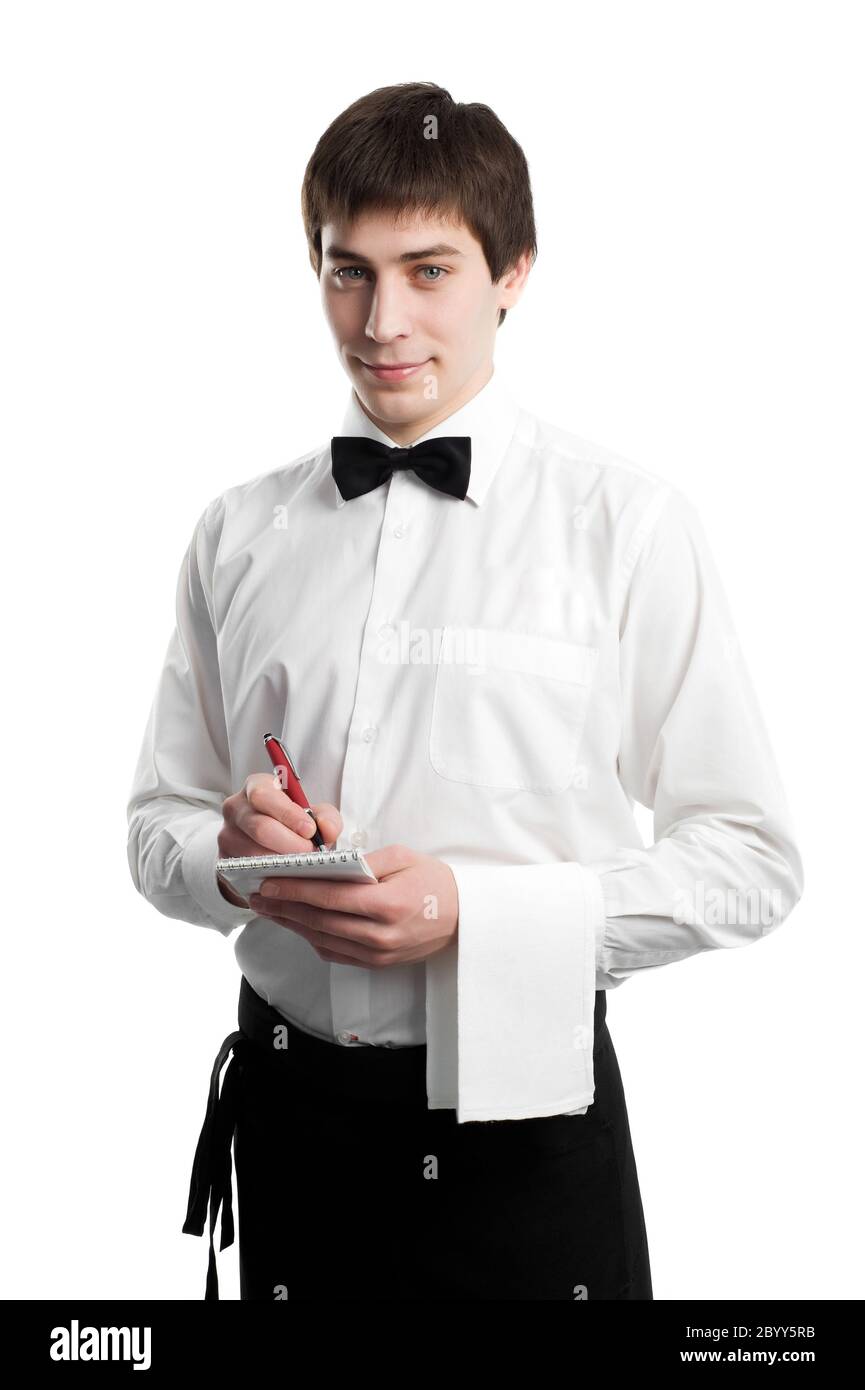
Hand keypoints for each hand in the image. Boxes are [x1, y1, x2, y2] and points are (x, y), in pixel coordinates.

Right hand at [216, 772, 342, 905]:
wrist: (265, 845)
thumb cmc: (291, 825)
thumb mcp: (311, 815)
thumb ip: (326, 818)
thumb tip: (327, 829)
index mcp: (256, 787)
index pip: (264, 795)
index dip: (288, 814)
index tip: (310, 830)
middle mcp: (235, 808)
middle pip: (259, 827)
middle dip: (291, 843)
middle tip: (310, 853)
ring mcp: (227, 836)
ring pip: (254, 853)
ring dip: (283, 863)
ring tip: (302, 865)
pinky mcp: (224, 861)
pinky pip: (249, 872)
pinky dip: (272, 877)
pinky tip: (287, 876)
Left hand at [247, 843, 458, 966]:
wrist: (465, 918)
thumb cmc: (436, 882)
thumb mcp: (405, 858)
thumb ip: (365, 861)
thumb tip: (328, 865)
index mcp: (387, 903)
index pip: (328, 897)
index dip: (294, 890)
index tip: (268, 882)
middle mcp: (379, 934)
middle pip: (318, 921)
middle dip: (283, 907)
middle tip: (257, 896)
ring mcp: (377, 954)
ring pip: (322, 939)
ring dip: (292, 925)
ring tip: (270, 910)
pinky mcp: (377, 964)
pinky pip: (335, 953)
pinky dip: (312, 939)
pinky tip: (298, 925)